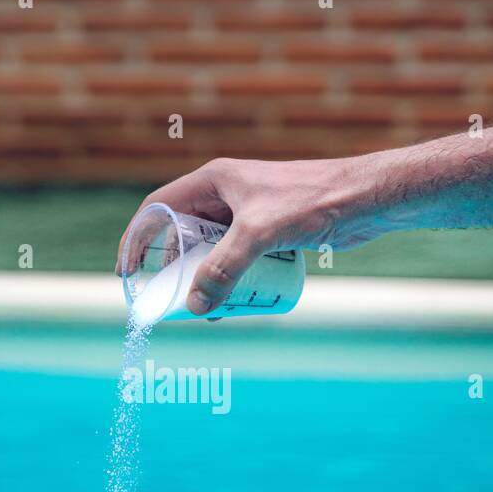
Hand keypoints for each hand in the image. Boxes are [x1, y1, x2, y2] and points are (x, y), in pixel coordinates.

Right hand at [116, 156, 387, 315]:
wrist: (366, 199)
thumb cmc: (314, 201)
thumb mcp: (260, 234)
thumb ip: (225, 268)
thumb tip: (195, 306)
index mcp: (213, 181)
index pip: (158, 208)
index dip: (137, 239)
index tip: (126, 272)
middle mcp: (227, 194)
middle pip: (184, 236)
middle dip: (176, 272)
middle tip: (175, 302)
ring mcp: (249, 213)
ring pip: (212, 251)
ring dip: (205, 281)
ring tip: (209, 310)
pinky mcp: (271, 230)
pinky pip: (238, 259)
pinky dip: (231, 280)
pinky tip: (238, 302)